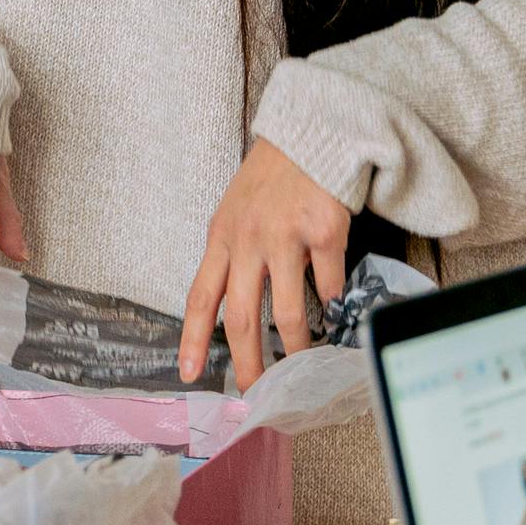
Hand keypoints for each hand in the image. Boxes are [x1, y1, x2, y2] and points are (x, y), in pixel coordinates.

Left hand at [179, 137, 350, 387]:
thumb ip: (234, 254)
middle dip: (248, 363)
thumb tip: (239, 309)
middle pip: (244, 317)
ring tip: (302, 367)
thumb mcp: (236, 210)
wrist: (313, 130)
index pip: (201, 297)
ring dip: (297, 348)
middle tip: (255, 393)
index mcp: (221, 237)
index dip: (193, 339)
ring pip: (290, 313)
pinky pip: (329, 284)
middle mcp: (248, 239)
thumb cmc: (274, 175)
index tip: (188, 373)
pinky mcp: (324, 232)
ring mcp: (286, 236)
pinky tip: (338, 311)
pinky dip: (334, 303)